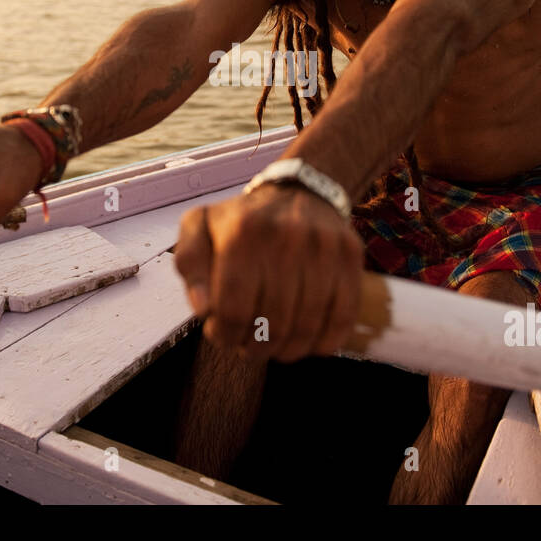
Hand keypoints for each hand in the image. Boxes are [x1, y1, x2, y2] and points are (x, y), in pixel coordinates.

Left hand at [174, 183, 362, 362]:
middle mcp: (286, 236)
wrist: (300, 191)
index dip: (224, 335)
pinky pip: (343, 317)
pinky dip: (322, 342)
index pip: (232, 309)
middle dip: (254, 346)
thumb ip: (189, 262)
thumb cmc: (243, 221)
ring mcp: (323, 246)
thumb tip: (203, 308)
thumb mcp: (200, 226)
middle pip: (271, 323)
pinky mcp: (351, 256)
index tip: (221, 335)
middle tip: (248, 344)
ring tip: (273, 345)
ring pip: (306, 327)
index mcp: (242, 231)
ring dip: (286, 350)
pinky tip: (306, 341)